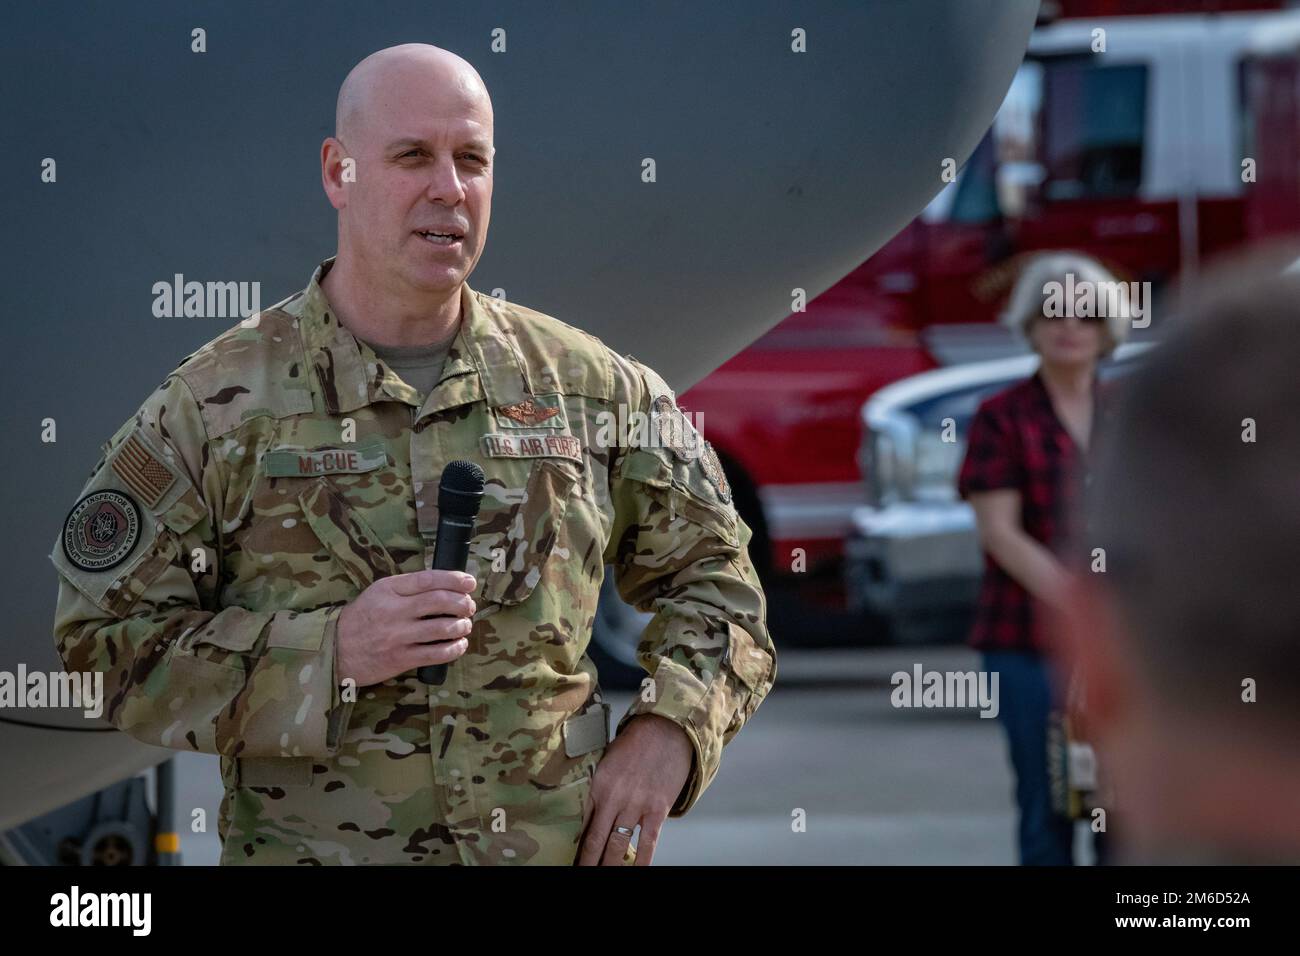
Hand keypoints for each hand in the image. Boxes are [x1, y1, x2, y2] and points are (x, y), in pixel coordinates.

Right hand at [336, 570, 476, 686]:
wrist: (336, 649)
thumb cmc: (363, 617)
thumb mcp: (379, 592)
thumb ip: (408, 587)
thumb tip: (447, 584)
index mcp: (389, 589)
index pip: (429, 579)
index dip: (455, 579)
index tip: (470, 582)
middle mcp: (394, 610)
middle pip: (441, 601)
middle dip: (463, 603)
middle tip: (469, 606)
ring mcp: (397, 636)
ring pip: (443, 628)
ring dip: (462, 626)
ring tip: (465, 625)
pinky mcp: (400, 659)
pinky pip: (437, 653)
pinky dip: (455, 648)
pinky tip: (459, 644)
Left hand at [577, 714, 692, 865]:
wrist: (668, 728)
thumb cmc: (637, 742)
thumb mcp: (608, 760)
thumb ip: (598, 787)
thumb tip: (589, 814)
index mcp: (598, 784)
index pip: (581, 823)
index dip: (575, 845)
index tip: (571, 859)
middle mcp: (614, 797)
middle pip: (596, 841)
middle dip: (587, 862)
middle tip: (581, 873)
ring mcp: (636, 805)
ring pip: (618, 846)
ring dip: (609, 866)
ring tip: (602, 875)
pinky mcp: (657, 809)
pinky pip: (648, 843)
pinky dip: (641, 862)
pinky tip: (635, 871)